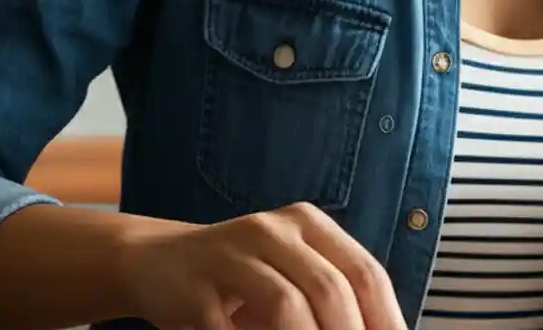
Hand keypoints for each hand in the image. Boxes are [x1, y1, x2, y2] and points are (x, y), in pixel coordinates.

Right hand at [115, 201, 407, 329]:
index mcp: (309, 224)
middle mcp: (273, 229)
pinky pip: (228, 326)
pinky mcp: (192, 288)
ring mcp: (229, 253)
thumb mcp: (292, 274)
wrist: (156, 262)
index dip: (386, 316)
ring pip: (285, 302)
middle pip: (329, 287)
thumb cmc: (242, 279)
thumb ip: (331, 301)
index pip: (364, 271)